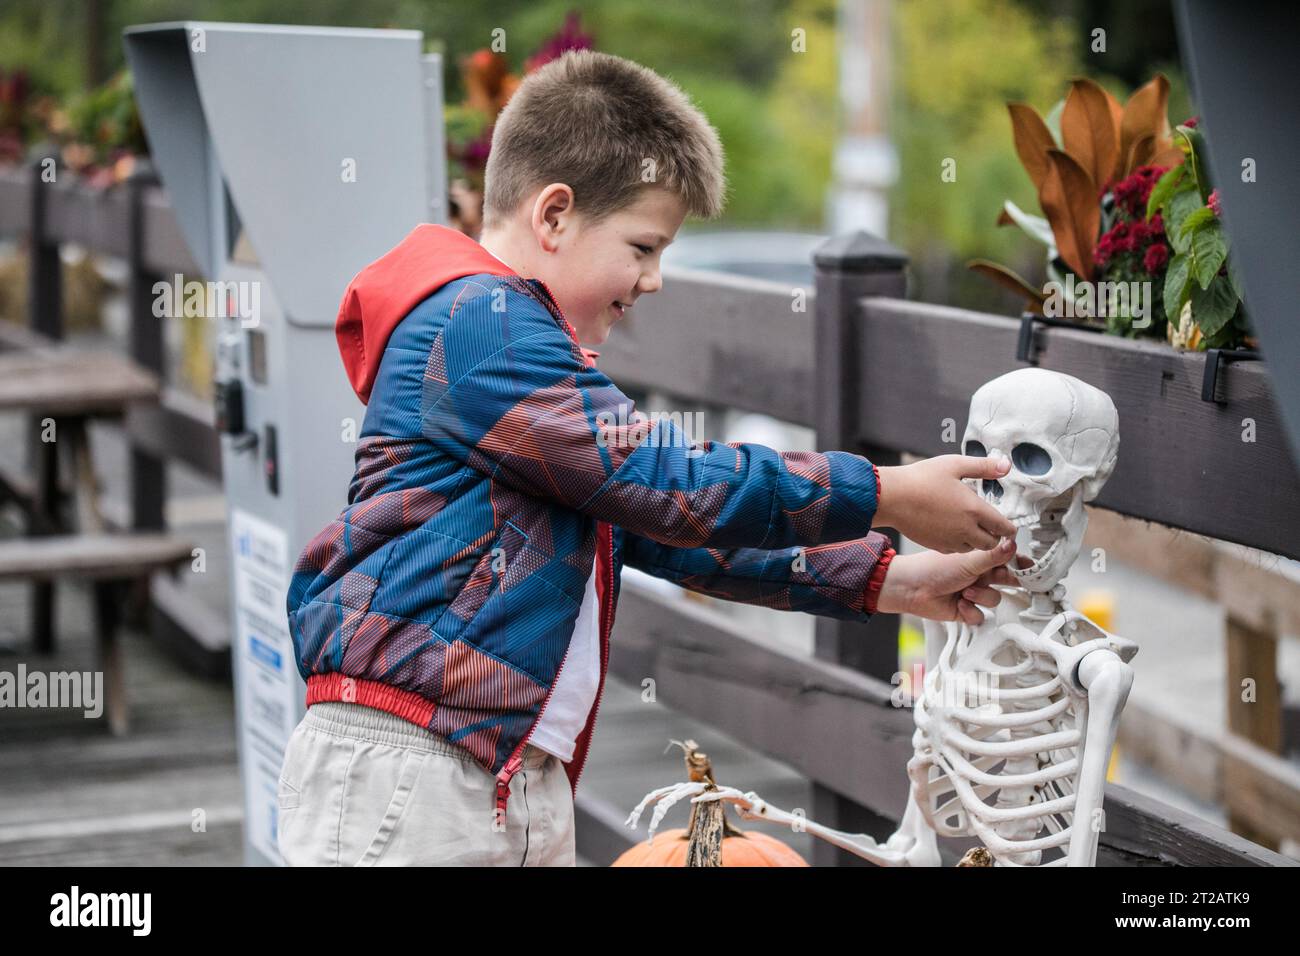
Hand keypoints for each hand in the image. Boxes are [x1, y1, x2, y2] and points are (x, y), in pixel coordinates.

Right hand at [872, 455, 1017, 552]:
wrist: (891, 497)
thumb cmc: (920, 479)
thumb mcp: (955, 464)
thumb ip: (984, 467)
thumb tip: (1005, 466)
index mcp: (974, 510)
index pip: (1003, 527)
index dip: (1009, 527)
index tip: (1008, 524)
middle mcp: (965, 530)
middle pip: (991, 543)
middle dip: (994, 535)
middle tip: (989, 524)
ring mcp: (950, 540)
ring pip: (973, 548)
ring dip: (976, 540)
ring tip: (968, 525)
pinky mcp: (936, 545)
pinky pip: (955, 550)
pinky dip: (958, 543)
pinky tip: (951, 529)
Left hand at [875, 538, 1018, 625]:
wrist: (912, 589)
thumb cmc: (934, 568)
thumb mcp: (968, 561)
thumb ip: (993, 556)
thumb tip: (1013, 544)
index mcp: (979, 558)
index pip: (1006, 560)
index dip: (1019, 564)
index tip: (1030, 567)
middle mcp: (978, 574)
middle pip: (1005, 581)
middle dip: (1004, 582)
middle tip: (1001, 580)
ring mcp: (972, 592)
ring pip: (994, 599)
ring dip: (982, 597)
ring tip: (966, 591)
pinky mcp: (965, 610)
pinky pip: (980, 615)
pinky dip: (971, 611)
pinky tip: (959, 604)